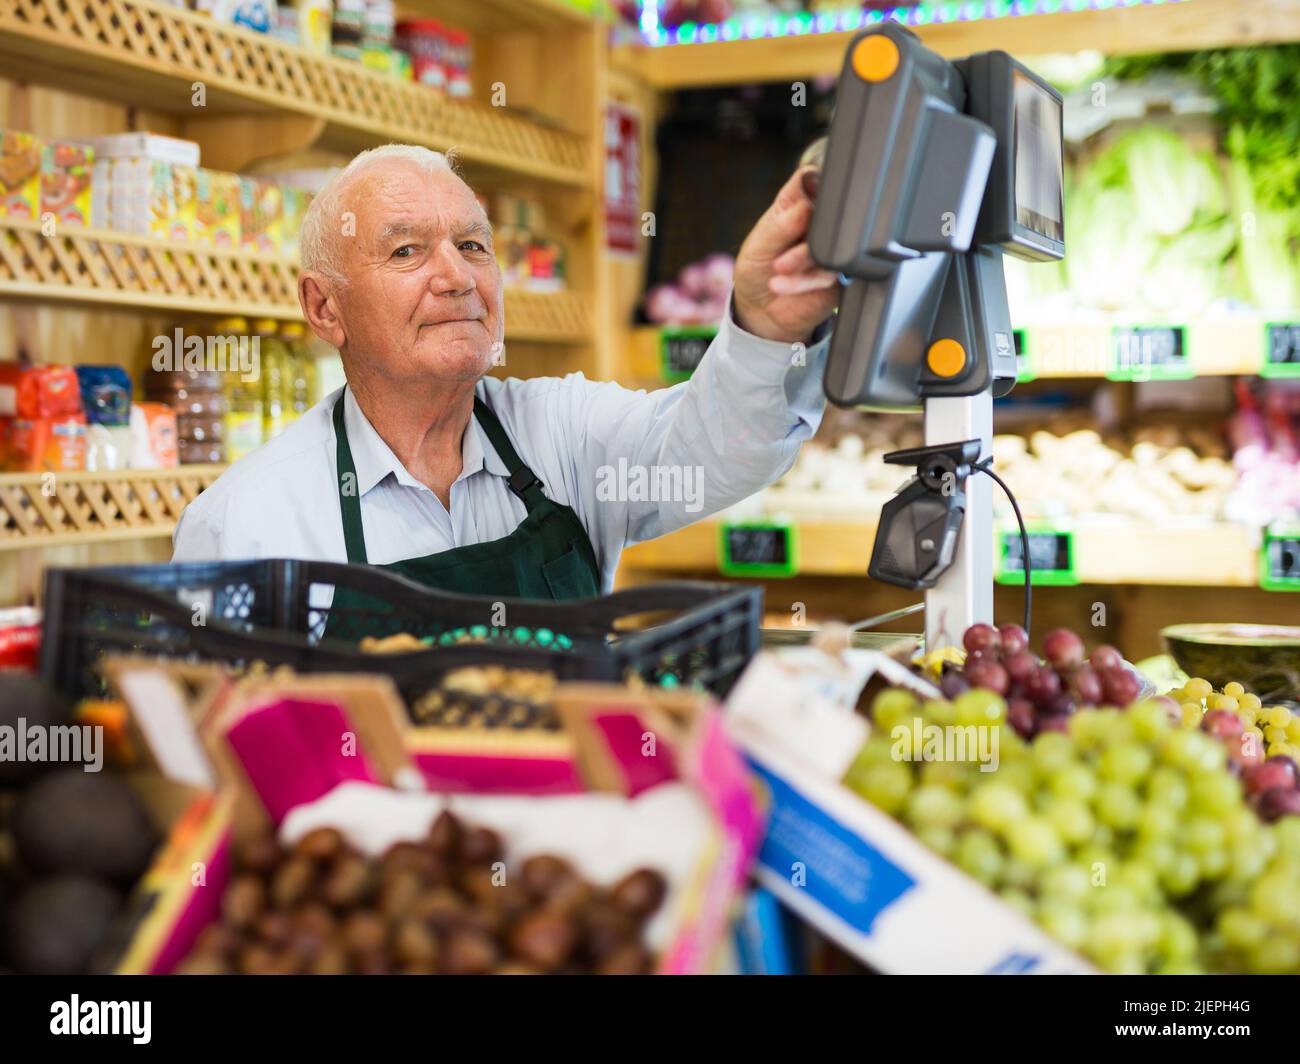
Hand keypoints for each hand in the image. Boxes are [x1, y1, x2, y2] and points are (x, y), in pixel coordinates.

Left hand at [732, 165, 841, 344]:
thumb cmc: (759, 270)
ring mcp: (835, 248)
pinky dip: (807, 280)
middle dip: (804, 231)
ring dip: (802, 259)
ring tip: (779, 271)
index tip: (798, 208)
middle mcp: (822, 223)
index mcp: (801, 204)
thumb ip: (781, 224)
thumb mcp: (759, 243)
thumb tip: (804, 206)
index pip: (813, 180)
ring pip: (831, 242)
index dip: (810, 188)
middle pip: (828, 211)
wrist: (763, 312)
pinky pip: (834, 271)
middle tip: (780, 253)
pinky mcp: (844, 275)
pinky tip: (785, 286)